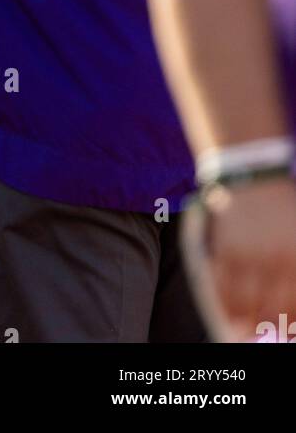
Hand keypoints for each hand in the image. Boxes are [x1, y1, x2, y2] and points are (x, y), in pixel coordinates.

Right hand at [204, 176, 295, 339]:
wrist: (251, 172)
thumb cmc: (280, 205)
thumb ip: (293, 266)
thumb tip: (292, 304)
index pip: (294, 308)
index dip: (288, 326)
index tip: (282, 335)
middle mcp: (273, 263)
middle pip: (270, 312)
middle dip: (265, 330)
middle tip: (258, 337)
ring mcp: (247, 257)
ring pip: (243, 305)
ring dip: (242, 322)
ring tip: (241, 332)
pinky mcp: (224, 249)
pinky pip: (222, 285)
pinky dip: (223, 303)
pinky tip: (226, 313)